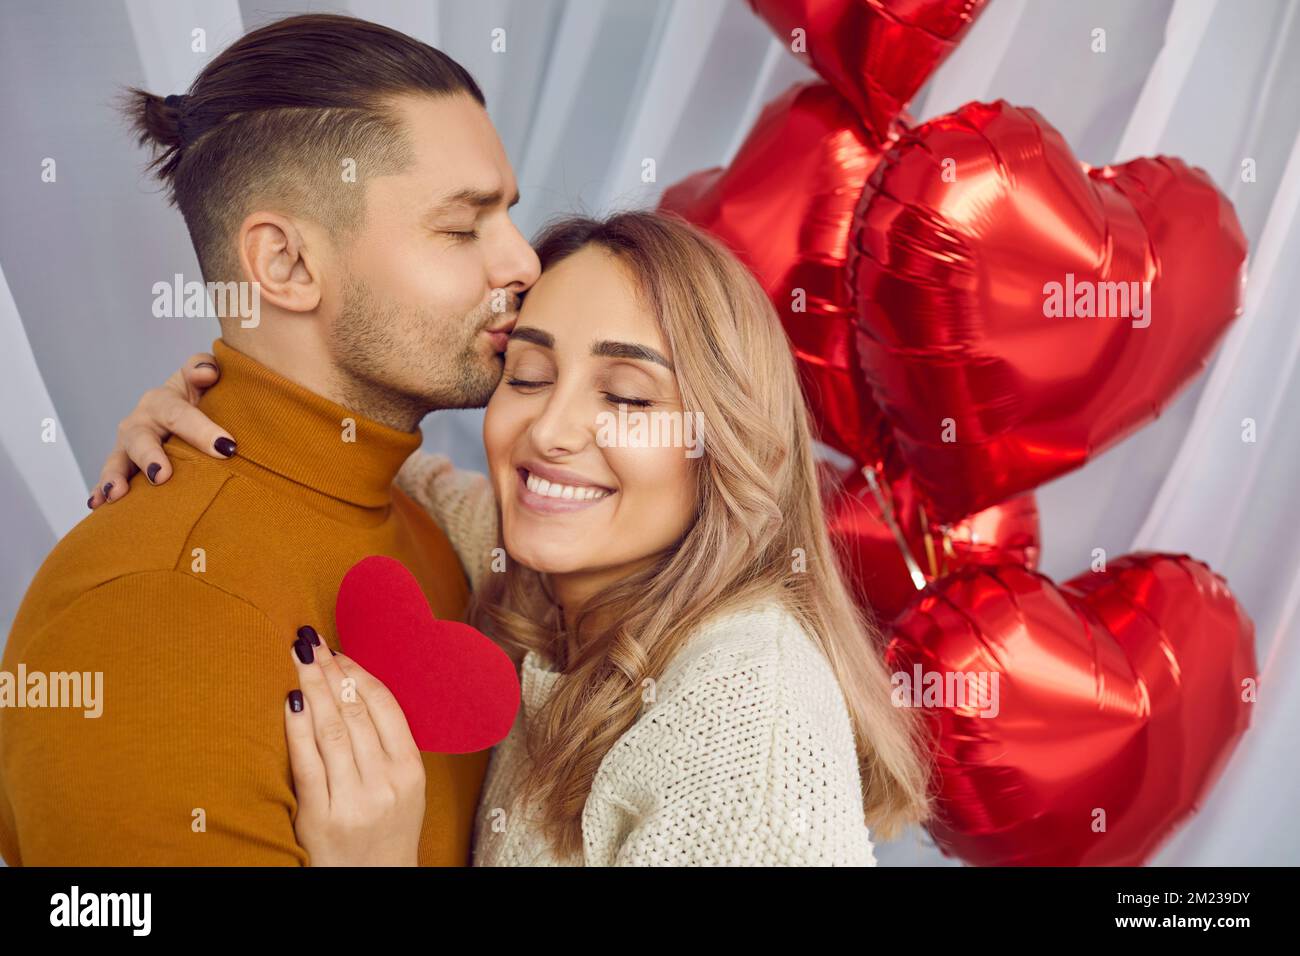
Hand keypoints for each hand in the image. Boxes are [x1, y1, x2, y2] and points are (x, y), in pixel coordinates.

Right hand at [89, 353, 233, 506]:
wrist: (189, 407)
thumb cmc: (203, 395)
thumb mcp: (205, 377)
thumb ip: (204, 367)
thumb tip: (206, 373)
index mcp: (163, 400)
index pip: (179, 414)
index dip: (201, 430)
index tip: (226, 448)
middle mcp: (141, 421)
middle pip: (141, 438)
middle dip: (149, 456)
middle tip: (162, 476)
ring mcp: (128, 445)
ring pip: (118, 459)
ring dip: (115, 476)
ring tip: (117, 493)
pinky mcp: (124, 465)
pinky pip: (110, 478)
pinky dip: (102, 490)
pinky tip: (98, 504)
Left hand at [284, 627, 425, 866]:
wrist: (374, 885)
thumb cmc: (387, 832)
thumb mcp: (405, 789)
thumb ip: (388, 745)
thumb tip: (356, 690)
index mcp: (411, 771)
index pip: (385, 707)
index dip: (360, 674)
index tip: (339, 652)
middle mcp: (385, 782)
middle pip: (355, 712)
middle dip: (330, 671)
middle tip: (310, 642)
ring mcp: (354, 799)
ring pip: (332, 730)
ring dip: (312, 688)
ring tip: (299, 660)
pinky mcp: (321, 816)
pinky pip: (308, 762)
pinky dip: (297, 727)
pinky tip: (290, 701)